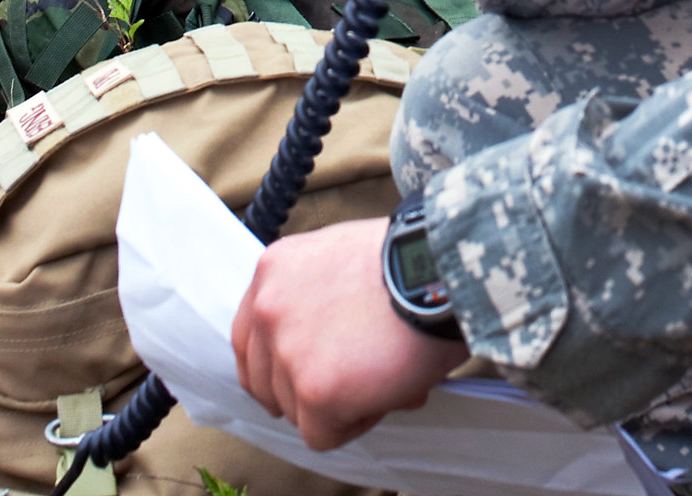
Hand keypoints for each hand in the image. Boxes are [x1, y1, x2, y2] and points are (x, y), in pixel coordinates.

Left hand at [232, 217, 468, 450]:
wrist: (442, 268)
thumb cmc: (412, 260)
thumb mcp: (346, 256)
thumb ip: (319, 296)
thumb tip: (330, 348)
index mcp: (275, 269)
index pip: (250, 337)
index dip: (278, 363)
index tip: (305, 372)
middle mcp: (269, 308)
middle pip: (266, 381)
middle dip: (306, 388)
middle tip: (353, 380)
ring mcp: (288, 351)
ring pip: (295, 410)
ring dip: (336, 404)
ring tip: (381, 376)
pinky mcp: (315, 391)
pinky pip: (322, 435)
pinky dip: (355, 424)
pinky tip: (384, 392)